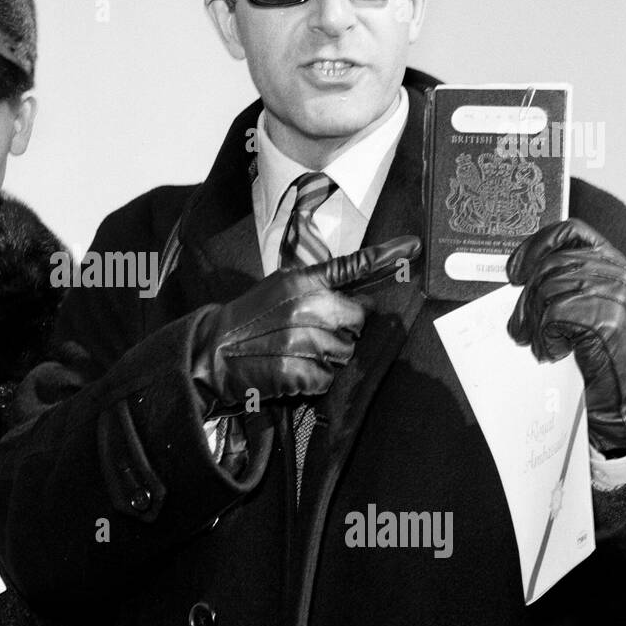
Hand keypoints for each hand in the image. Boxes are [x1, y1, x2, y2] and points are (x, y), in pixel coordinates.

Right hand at [191, 235, 421, 414]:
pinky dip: (315, 380)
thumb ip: (315, 288)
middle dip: (344, 329)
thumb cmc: (247, 320)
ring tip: (296, 351)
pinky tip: (292, 370)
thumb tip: (359, 303)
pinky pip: (329, 379)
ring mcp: (303, 340)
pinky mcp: (299, 372)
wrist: (211, 352)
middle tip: (312, 334)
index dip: (386, 256)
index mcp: (302, 282)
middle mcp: (307, 307)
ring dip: (329, 356)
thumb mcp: (278, 287)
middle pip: (357, 320)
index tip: (415, 245)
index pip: (350, 267)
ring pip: (346, 352)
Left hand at [506, 218, 625, 452]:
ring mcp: (611, 292)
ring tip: (538, 343)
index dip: (536, 244)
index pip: (570, 230)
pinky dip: (545, 339)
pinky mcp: (601, 317)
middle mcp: (614, 270)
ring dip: (533, 323)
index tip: (514, 271)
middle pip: (549, 267)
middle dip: (526, 300)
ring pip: (546, 292)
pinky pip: (551, 318)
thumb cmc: (604, 343)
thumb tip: (519, 279)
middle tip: (518, 327)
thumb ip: (563, 281)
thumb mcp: (588, 301)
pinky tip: (553, 351)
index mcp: (611, 260)